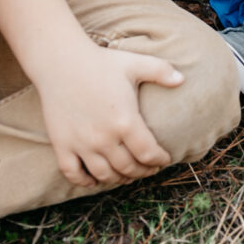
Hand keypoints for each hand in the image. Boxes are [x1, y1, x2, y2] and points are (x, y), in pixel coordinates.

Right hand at [35, 41, 183, 186]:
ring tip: (126, 175)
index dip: (160, 160)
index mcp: (125, 121)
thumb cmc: (100, 62)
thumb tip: (182, 79)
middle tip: (149, 168)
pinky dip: (85, 181)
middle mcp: (104, 138)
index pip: (148, 153)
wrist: (61, 61)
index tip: (165, 159)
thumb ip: (161, 71)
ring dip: (118, 179)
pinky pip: (73, 173)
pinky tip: (94, 180)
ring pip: (104, 175)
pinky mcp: (62, 144)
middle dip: (142, 171)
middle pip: (128, 168)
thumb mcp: (134, 63)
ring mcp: (81, 144)